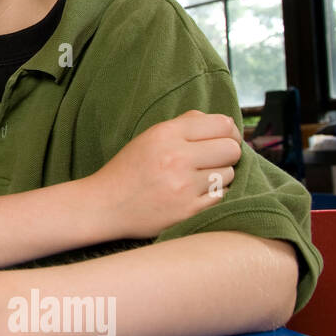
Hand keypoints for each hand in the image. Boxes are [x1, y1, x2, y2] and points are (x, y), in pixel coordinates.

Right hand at [90, 109, 242, 239]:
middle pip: (232, 149)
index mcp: (165, 134)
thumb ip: (185, 125)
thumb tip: (225, 124)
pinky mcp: (188, 211)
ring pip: (229, 174)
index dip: (229, 132)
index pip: (222, 124)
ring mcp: (183, 186)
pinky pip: (222, 197)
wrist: (104, 205)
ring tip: (198, 180)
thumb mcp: (150, 137)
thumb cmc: (129, 169)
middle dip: (228, 154)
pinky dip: (213, 195)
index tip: (224, 140)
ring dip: (220, 177)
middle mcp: (176, 157)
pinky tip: (196, 194)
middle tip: (214, 161)